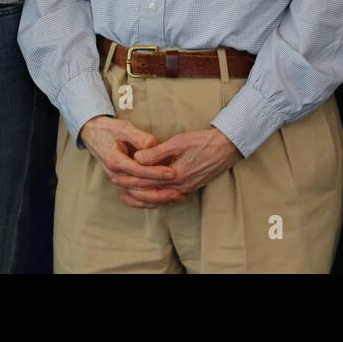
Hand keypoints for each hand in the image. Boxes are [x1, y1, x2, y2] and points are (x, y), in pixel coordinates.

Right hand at [78, 116, 180, 207]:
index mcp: (115, 161)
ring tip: (176, 196)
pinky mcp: (122, 181)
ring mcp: (118, 180)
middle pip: (139, 188)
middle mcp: (116, 174)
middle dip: (160, 190)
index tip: (172, 173)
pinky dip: (150, 200)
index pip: (138, 171)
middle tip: (179, 190)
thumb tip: (153, 144)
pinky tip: (165, 200)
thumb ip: (138, 137)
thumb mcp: (123, 128)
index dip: (156, 173)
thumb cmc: (109, 130)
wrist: (93, 135)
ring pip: (138, 196)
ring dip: (157, 199)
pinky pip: (136, 196)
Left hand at [124, 127, 242, 207]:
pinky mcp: (189, 188)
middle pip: (150, 193)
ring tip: (126, 196)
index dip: (129, 177)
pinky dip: (155, 200)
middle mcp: (180, 187)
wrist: (226, 148)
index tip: (116, 173)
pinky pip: (168, 199)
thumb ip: (157, 152)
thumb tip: (137, 158)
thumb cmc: (203, 141)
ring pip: (158, 200)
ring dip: (141, 199)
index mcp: (175, 175)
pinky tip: (149, 197)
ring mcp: (185, 189)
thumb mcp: (178, 142)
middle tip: (116, 183)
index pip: (146, 180)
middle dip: (131, 189)